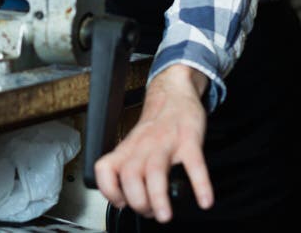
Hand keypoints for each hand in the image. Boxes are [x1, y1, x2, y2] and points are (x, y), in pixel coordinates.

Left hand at [95, 64, 213, 222]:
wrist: (172, 93)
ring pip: (155, 170)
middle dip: (137, 200)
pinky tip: (204, 200)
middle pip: (129, 174)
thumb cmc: (154, 126)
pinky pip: (194, 163)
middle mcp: (143, 146)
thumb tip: (130, 201)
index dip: (109, 189)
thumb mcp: (134, 145)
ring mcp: (166, 142)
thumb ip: (129, 170)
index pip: (105, 168)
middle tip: (149, 213)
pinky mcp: (189, 139)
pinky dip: (200, 184)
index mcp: (127, 149)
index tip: (121, 203)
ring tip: (164, 215)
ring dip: (158, 197)